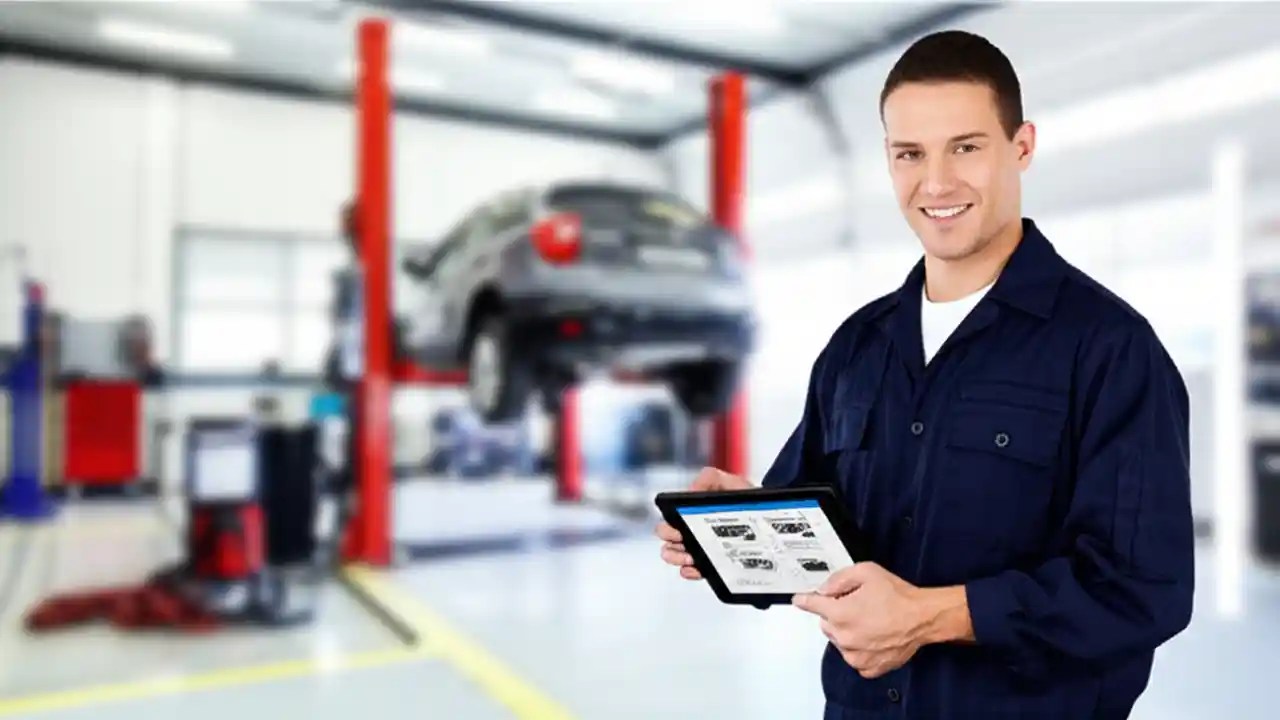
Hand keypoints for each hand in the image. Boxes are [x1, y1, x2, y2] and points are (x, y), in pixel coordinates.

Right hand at [656, 466, 752, 580]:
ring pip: (675, 556)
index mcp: (693, 512)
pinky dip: (690, 571)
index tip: (676, 526)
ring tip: (689, 556)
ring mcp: (701, 548)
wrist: (769, 521)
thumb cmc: (748, 502)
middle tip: (682, 539)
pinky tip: (695, 567)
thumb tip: (692, 490)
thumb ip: (710, 478)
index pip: (671, 519)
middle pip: (668, 538)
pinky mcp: (710, 564)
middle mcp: (693, 530)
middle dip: (671, 541)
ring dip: (677, 557)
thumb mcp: (731, 483)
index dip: (669, 524)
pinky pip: (693, 571)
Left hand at [792, 562, 930, 678]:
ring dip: (848, 632)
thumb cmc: (899, 597)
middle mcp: (845, 637)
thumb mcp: (866, 572)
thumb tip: (824, 588)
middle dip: (836, 613)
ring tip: (870, 621)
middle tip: (857, 605)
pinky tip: (873, 637)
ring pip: (839, 641)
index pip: (812, 606)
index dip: (804, 600)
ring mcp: (856, 655)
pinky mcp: (868, 667)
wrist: (923, 618)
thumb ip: (839, 579)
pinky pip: (854, 657)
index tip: (799, 600)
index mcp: (840, 614)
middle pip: (826, 623)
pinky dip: (859, 649)